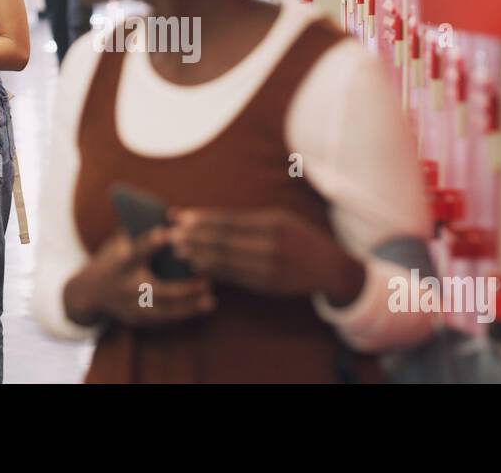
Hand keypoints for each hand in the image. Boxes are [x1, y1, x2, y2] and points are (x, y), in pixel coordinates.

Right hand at [64, 228, 214, 328]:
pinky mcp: (135, 320)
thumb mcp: (119, 242)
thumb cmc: (112, 259)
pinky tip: (199, 309)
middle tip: (208, 281)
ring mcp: (130, 307)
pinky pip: (162, 321)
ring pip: (164, 312)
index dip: (153, 242)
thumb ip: (141, 230)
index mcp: (122, 263)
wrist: (88, 294)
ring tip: (210, 301)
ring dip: (189, 308)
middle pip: (159, 289)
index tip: (169, 233)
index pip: (138, 251)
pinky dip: (181, 316)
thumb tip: (173, 214)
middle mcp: (126, 286)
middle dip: (185, 288)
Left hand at [169, 207, 366, 304]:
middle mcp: (271, 243)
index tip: (180, 217)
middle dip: (194, 236)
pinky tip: (199, 266)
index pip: (229, 220)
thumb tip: (208, 218)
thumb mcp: (280, 219)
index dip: (202, 219)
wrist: (329, 267)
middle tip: (172, 235)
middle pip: (223, 239)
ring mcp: (270, 265)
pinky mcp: (267, 283)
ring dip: (199, 254)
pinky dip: (214, 270)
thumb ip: (248, 220)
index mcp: (273, 221)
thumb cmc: (298, 238)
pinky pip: (234, 276)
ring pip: (226, 259)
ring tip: (180, 250)